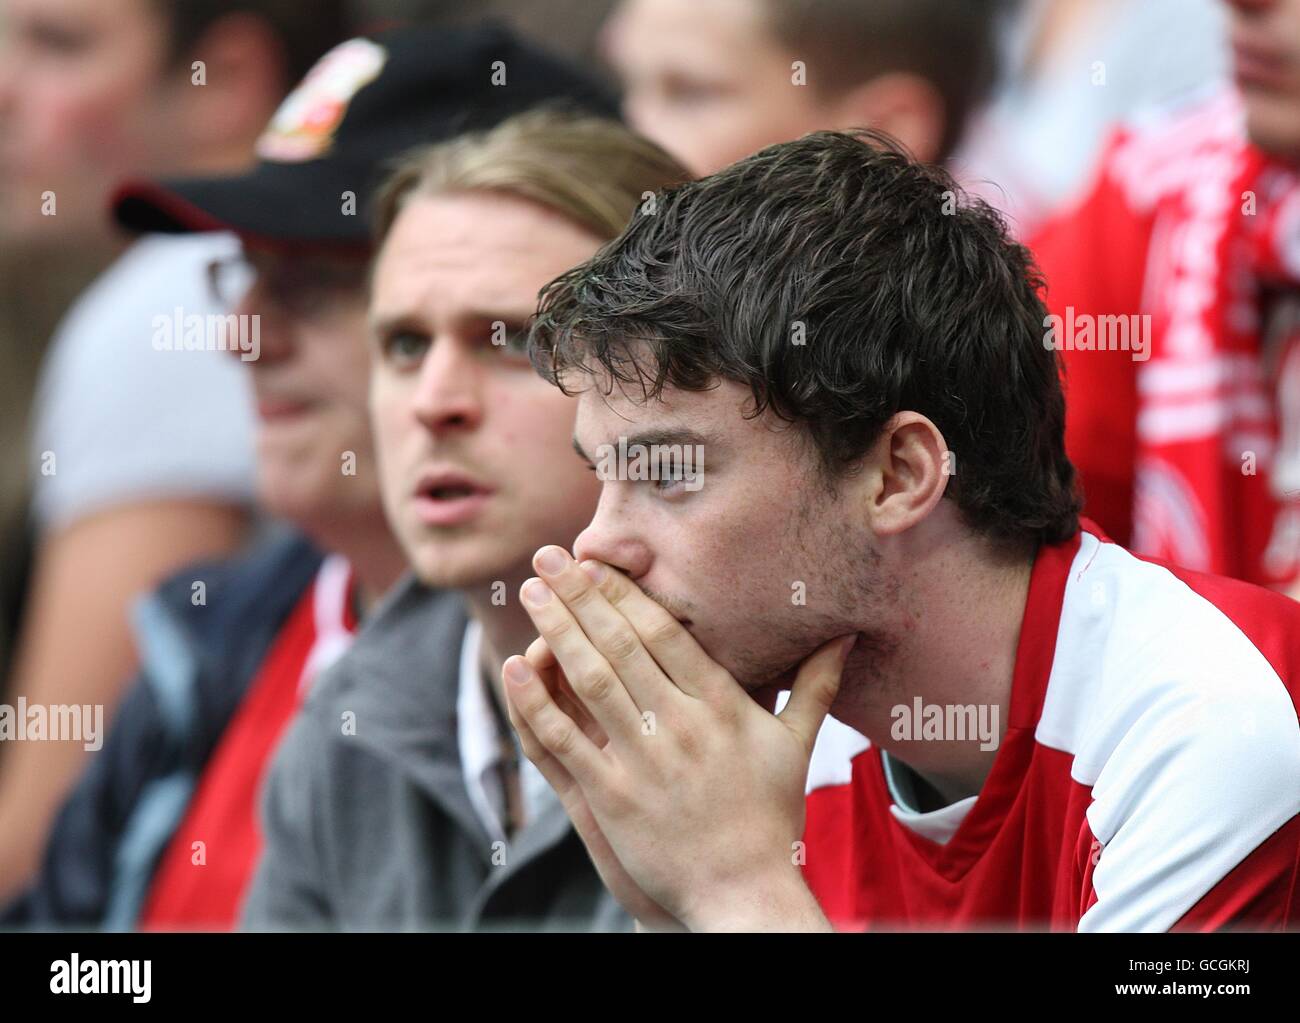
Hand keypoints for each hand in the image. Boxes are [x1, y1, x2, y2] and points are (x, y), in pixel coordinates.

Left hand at [503, 545, 852, 930]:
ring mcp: (644, 760)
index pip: (665, 633)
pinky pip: (566, 740)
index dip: (627, 594)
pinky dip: (538, 701)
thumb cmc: (770, 817)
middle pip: (621, 644)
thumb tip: (845, 636)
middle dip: (580, 595)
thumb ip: (815, 686)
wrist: (744, 891)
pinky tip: (515, 667)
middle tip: (549, 556)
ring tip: (531, 592)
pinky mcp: (613, 797)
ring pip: (590, 680)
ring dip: (556, 630)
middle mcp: (682, 725)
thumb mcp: (796, 747)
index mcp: (722, 706)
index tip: (598, 562)